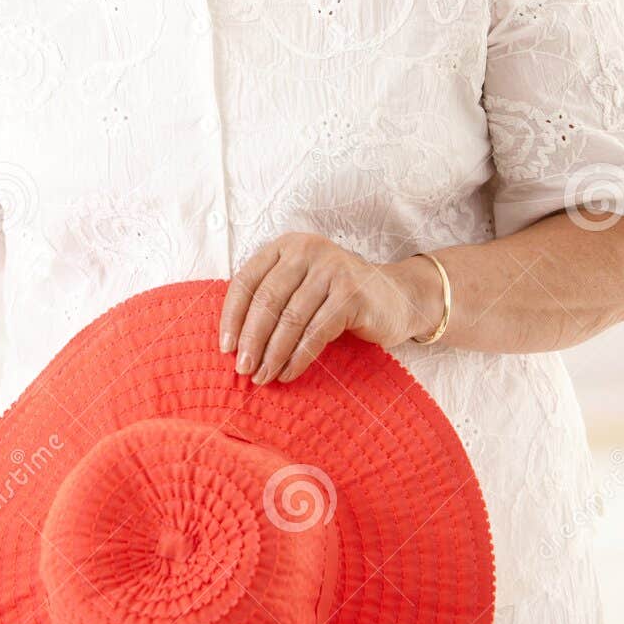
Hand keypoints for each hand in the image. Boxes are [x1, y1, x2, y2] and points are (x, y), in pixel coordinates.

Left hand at [218, 233, 442, 384]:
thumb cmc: (340, 297)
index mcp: (287, 246)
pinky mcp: (352, 294)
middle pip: (266, 300)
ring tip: (262, 377)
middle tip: (242, 369)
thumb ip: (273, 300)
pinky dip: (298, 358)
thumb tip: (234, 342)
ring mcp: (332, 270)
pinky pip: (315, 333)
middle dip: (251, 339)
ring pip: (290, 319)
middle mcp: (308, 251)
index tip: (225, 347)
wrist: (399, 297)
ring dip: (272, 354)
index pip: (247, 280)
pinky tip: (287, 374)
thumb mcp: (302, 287)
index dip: (232, 316)